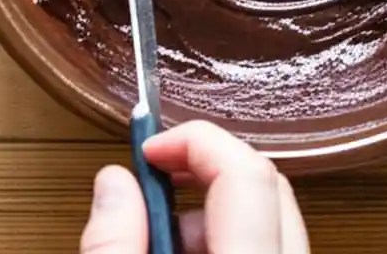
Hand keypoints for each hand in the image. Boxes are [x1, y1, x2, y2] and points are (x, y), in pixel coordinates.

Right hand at [80, 121, 309, 253]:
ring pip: (271, 220)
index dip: (192, 143)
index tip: (147, 151)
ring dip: (210, 214)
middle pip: (268, 186)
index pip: (245, 172)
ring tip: (157, 241)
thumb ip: (114, 245)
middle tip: (151, 184)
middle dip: (203, 172)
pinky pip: (270, 248)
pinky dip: (228, 239)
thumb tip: (115, 182)